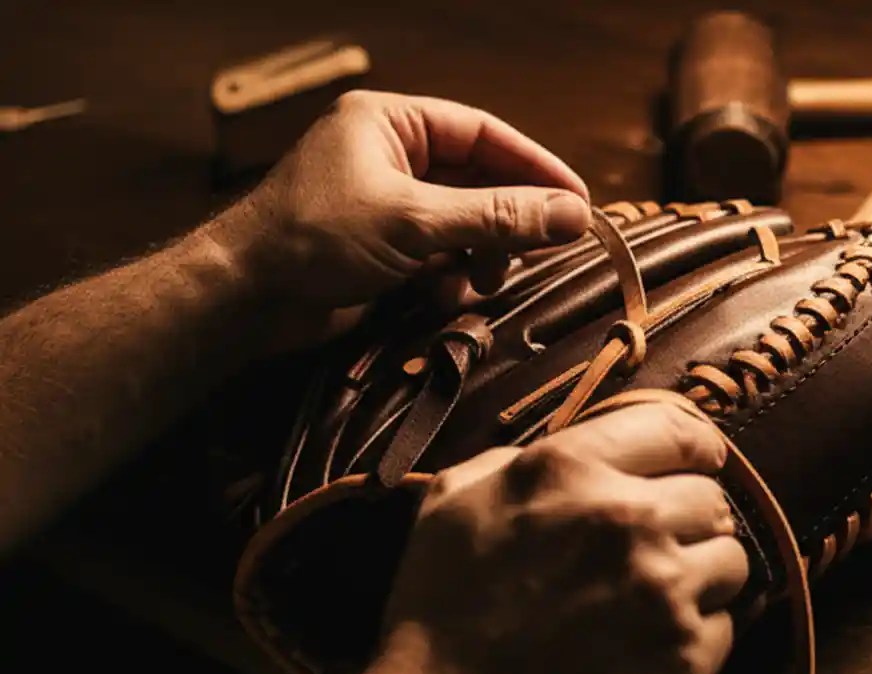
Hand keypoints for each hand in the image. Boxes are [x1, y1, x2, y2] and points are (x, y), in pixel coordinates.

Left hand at [209, 90, 591, 345]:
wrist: (243, 301)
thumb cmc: (314, 239)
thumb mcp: (416, 222)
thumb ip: (498, 217)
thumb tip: (573, 214)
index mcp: (390, 124)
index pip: (483, 133)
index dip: (535, 167)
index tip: (578, 201)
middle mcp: (390, 158)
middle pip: (478, 182)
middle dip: (508, 221)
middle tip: (547, 248)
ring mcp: (386, 206)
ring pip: (464, 226)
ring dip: (480, 257)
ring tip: (482, 282)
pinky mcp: (382, 252)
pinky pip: (440, 258)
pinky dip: (450, 279)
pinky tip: (440, 298)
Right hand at [373, 402, 748, 673]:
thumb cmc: (442, 603)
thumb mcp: (455, 498)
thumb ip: (517, 458)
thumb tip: (577, 452)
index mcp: (570, 468)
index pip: (678, 430)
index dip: (694, 446)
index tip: (695, 462)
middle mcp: (627, 518)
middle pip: (712, 496)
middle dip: (689, 517)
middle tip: (656, 544)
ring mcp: (662, 588)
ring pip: (732, 559)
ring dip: (702, 574)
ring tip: (656, 596)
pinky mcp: (682, 654)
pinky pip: (726, 625)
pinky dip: (698, 633)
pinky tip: (651, 640)